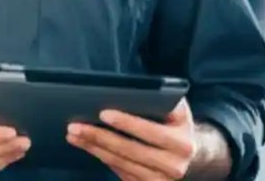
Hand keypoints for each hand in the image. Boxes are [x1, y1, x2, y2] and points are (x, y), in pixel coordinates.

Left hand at [66, 98, 196, 180]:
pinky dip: (101, 157)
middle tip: (75, 125)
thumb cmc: (175, 124)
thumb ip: (159, 101)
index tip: (102, 113)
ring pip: (120, 163)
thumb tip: (125, 92)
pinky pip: (119, 172)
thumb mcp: (176, 110)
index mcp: (182, 143)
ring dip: (94, 148)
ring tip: (73, 134)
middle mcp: (174, 166)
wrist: (191, 155)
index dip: (126, 122)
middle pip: (129, 150)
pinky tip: (87, 145)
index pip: (150, 132)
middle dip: (99, 137)